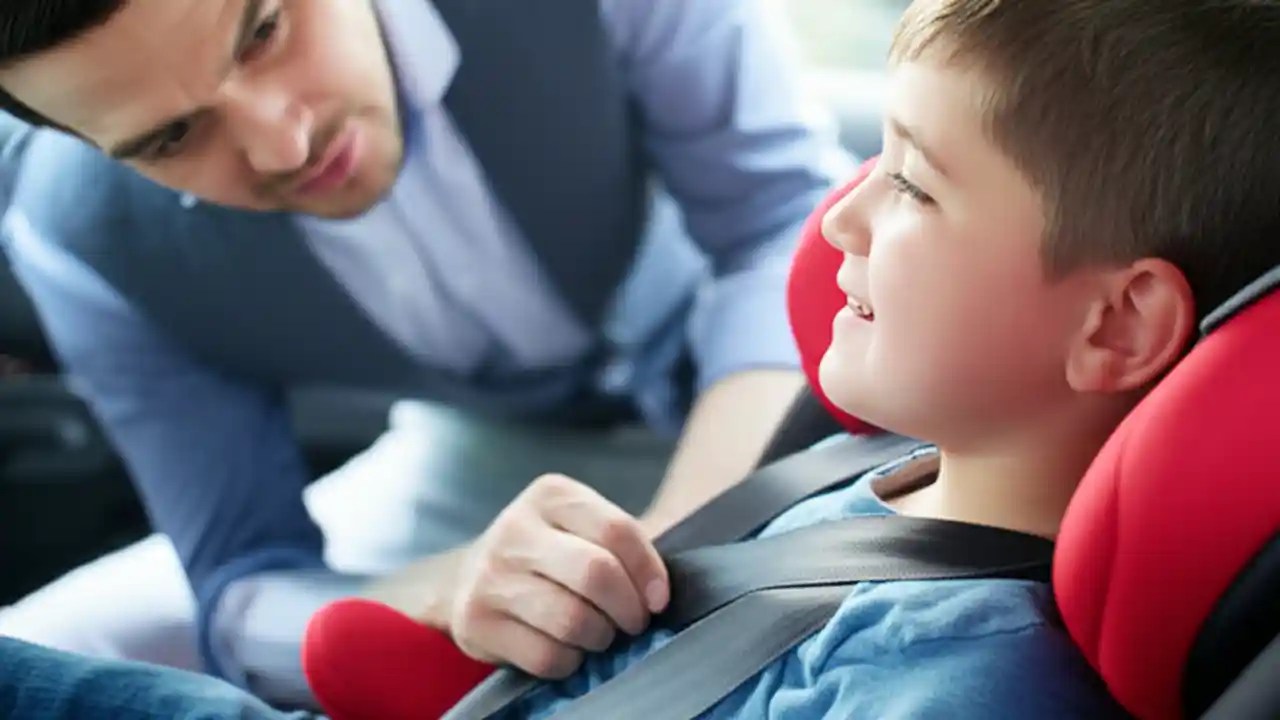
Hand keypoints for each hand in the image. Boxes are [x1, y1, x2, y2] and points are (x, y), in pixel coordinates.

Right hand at [447, 473, 669, 678]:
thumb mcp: (579, 528)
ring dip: (599, 637)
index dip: (649, 570)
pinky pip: (546, 656)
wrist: (468, 577)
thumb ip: (621, 544)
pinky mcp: (476, 622)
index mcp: (551, 495)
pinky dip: (570, 661)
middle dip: (628, 608)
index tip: (659, 598)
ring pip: (572, 620)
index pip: (617, 530)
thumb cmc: (547, 554)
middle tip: (633, 622)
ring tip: (598, 633)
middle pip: (596, 573)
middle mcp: (516, 529)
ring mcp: (491, 576)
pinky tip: (566, 649)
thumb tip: (662, 589)